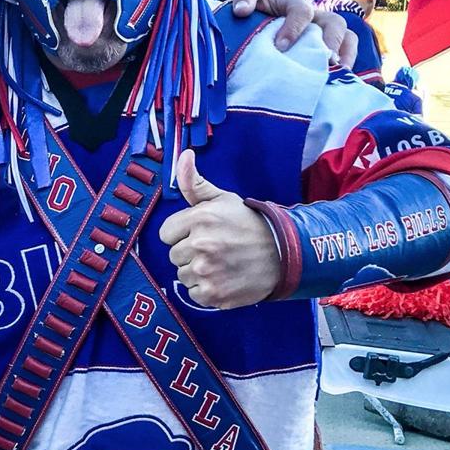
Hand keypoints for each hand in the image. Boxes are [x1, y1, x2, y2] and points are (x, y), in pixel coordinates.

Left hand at [158, 150, 281, 309]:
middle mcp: (201, 244)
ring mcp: (207, 271)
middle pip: (173, 255)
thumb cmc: (248, 224)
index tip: (200, 233)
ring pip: (183, 274)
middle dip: (189, 252)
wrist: (283, 254)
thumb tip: (184, 155)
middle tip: (215, 248)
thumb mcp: (222, 198)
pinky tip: (223, 278)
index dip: (181, 233)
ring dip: (197, 271)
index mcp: (199, 218)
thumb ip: (194, 182)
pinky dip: (206, 289)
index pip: (166, 233)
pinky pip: (194, 293)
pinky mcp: (214, 294)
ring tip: (220, 263)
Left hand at [230, 0, 357, 68]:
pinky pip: (345, 55)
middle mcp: (315, 17)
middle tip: (323, 60)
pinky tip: (335, 83)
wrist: (257, 18)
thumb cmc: (256, 4)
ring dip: (345, 55)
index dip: (294, 27)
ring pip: (347, 38)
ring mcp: (323, 34)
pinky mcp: (323, 50)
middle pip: (335, 23)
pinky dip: (345, 67)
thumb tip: (241, 11)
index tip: (281, 46)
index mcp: (295, 3)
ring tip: (337, 73)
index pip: (303, 11)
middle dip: (332, 41)